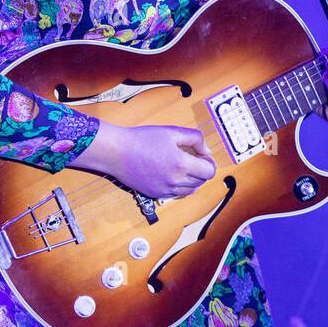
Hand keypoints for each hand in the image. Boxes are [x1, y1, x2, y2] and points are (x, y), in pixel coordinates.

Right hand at [76, 120, 216, 197]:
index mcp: (181, 164)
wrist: (118, 152)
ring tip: (182, 166)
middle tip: (193, 158)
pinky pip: (176, 194)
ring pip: (190, 190)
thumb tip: (207, 151)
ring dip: (192, 179)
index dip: (209, 163)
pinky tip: (172, 173)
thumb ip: (195, 139)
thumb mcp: (172, 131)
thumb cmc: (142, 140)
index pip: (209, 172)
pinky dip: (179, 185)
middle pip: (201, 181)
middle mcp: (175, 181)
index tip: (203, 156)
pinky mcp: (156, 194)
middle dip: (201, 170)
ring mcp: (166, 190)